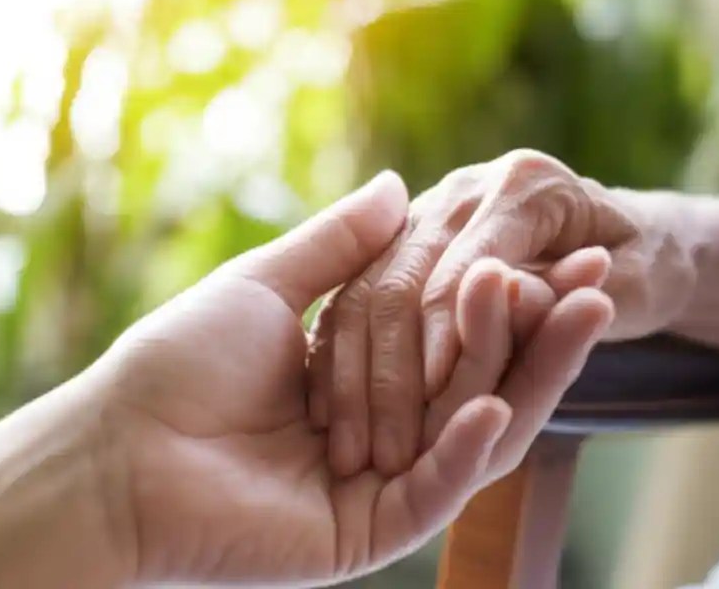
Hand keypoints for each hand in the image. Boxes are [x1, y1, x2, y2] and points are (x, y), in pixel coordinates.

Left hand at [80, 171, 613, 585]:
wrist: (119, 451)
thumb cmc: (177, 366)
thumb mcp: (269, 287)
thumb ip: (340, 245)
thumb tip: (402, 185)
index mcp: (365, 380)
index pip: (456, 334)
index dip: (511, 294)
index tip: (567, 248)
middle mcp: (385, 434)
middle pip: (482, 380)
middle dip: (541, 330)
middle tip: (599, 273)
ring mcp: (381, 487)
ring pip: (475, 434)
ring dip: (524, 376)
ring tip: (577, 313)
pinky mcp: (368, 534)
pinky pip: (434, 491)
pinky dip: (467, 451)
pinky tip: (495, 405)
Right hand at [311, 149, 698, 476]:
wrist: (627, 235)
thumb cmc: (646, 266)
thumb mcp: (639, 284)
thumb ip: (572, 295)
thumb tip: (509, 296)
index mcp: (525, 185)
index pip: (471, 266)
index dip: (450, 335)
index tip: (438, 399)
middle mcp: (465, 189)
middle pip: (406, 275)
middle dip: (392, 365)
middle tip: (388, 444)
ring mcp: (425, 211)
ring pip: (366, 287)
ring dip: (355, 371)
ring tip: (355, 445)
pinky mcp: (396, 242)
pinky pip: (349, 295)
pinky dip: (339, 356)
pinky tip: (334, 414)